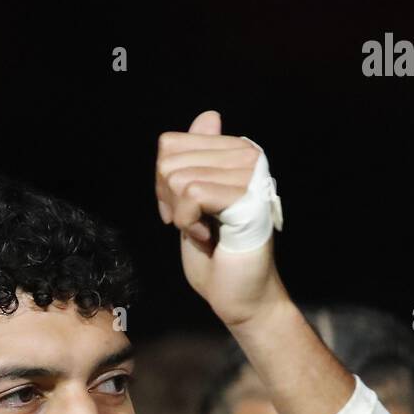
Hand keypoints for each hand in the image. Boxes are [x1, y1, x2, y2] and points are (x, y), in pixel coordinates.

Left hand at [155, 109, 285, 327]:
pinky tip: (209, 237)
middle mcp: (247, 155)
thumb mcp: (194, 203)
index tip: (183, 211)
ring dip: (181, 215)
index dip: (163, 184)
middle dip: (168, 200)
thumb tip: (209, 115)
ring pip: (177, 177)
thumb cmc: (217, 258)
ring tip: (205, 232)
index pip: (170, 144)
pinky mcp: (248, 197)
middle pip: (168, 159)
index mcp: (235, 152)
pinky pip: (191, 193)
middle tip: (193, 225)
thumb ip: (194, 163)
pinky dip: (189, 223)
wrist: (242, 298)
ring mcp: (250, 174)